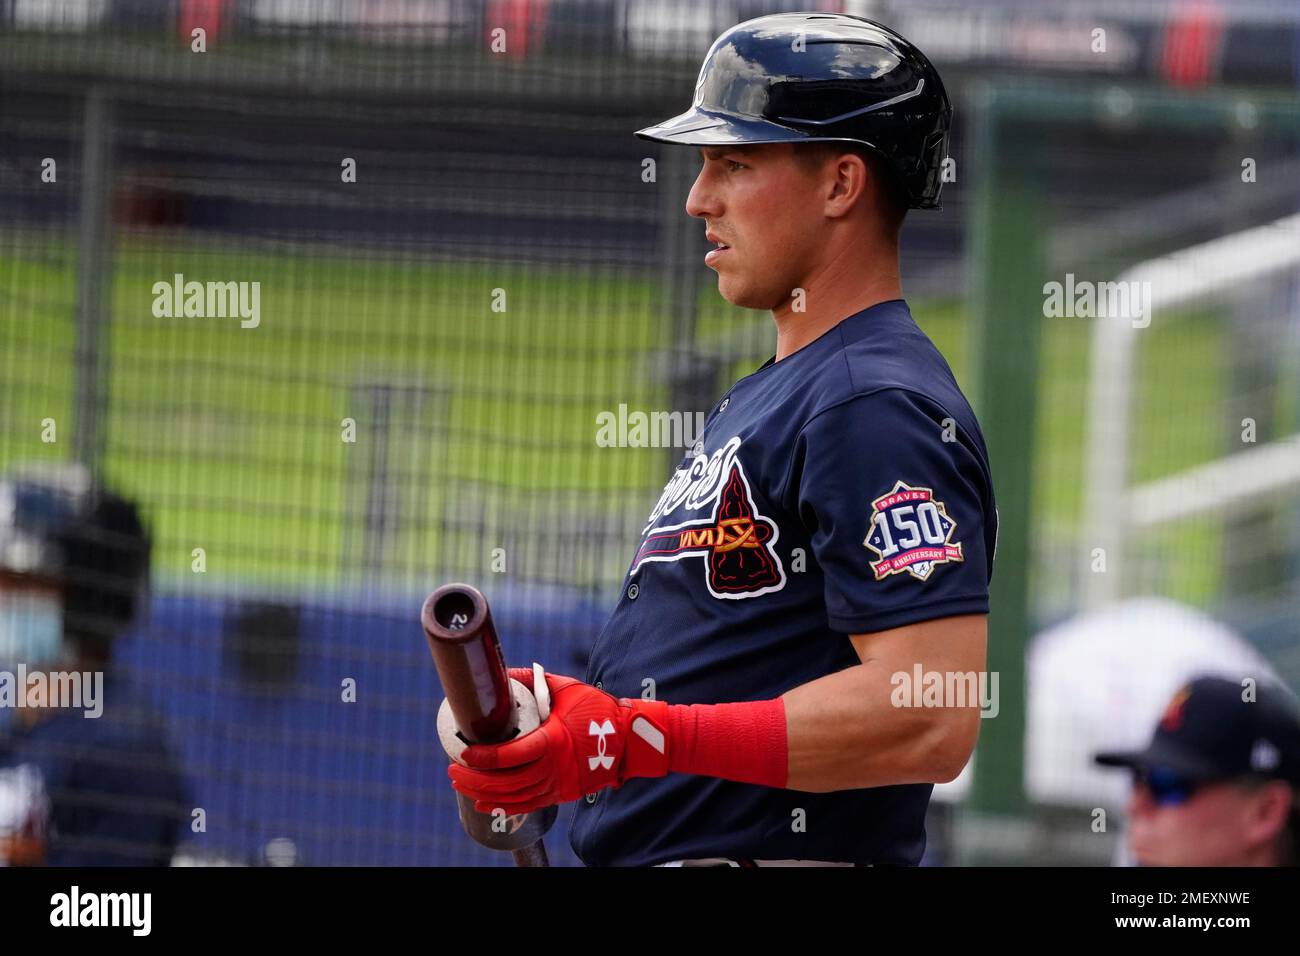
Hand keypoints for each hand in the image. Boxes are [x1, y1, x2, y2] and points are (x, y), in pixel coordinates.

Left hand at [446, 667, 670, 814]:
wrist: (630, 739)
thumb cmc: (598, 709)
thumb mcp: (566, 688)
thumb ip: (532, 680)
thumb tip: (500, 671)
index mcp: (554, 741)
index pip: (510, 756)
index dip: (483, 757)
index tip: (464, 751)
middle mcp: (555, 768)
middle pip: (507, 782)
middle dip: (475, 779)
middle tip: (453, 770)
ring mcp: (559, 785)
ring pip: (514, 798)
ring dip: (484, 793)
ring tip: (461, 784)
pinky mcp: (562, 795)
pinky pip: (527, 806)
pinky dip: (503, 806)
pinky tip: (484, 801)